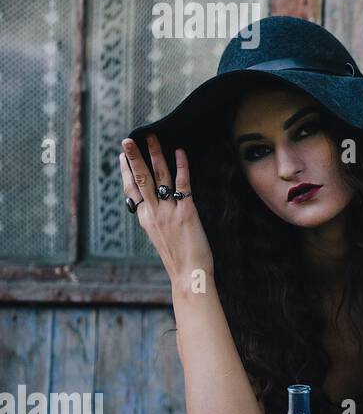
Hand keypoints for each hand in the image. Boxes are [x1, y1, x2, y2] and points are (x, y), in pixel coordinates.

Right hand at [120, 133, 213, 283]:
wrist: (189, 275)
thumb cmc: (180, 259)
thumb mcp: (160, 238)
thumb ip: (157, 220)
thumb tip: (156, 208)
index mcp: (145, 219)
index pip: (131, 190)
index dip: (125, 172)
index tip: (122, 156)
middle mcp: (152, 213)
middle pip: (139, 179)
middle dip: (133, 157)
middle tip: (128, 139)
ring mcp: (168, 211)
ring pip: (158, 177)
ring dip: (155, 155)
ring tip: (152, 138)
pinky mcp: (186, 211)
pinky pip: (182, 183)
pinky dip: (181, 166)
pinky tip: (180, 152)